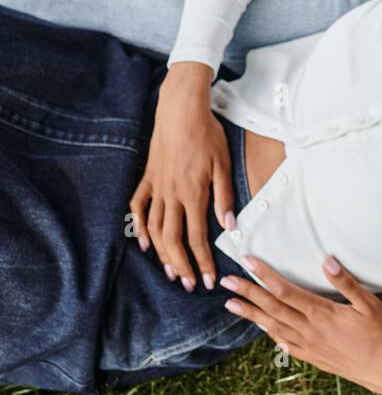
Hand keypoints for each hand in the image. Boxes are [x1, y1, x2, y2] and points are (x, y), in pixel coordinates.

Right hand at [129, 62, 232, 290]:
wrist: (180, 110)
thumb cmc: (207, 134)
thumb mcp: (223, 164)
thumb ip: (225, 197)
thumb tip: (230, 226)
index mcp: (193, 194)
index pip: (197, 238)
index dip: (203, 262)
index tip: (208, 280)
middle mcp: (172, 196)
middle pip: (173, 241)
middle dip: (182, 266)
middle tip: (190, 285)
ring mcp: (156, 188)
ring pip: (155, 229)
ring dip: (162, 254)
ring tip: (171, 272)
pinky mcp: (147, 178)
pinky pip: (138, 207)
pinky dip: (139, 226)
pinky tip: (144, 242)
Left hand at [220, 256, 381, 394]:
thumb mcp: (370, 304)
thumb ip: (346, 283)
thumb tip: (326, 261)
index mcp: (322, 314)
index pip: (285, 291)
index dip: (264, 276)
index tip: (248, 262)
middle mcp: (310, 330)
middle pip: (272, 308)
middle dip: (248, 293)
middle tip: (226, 282)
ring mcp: (310, 346)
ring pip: (274, 327)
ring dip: (252, 314)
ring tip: (232, 305)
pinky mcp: (315, 358)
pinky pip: (287, 345)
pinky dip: (272, 335)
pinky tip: (265, 331)